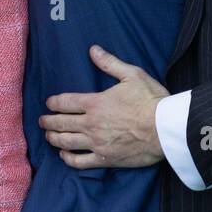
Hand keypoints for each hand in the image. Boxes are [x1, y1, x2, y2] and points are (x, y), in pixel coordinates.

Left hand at [39, 45, 168, 168]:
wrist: (169, 130)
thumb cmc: (152, 101)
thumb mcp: (133, 75)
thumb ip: (110, 63)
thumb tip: (93, 49)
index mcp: (95, 103)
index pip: (64, 102)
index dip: (53, 102)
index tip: (49, 103)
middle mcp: (91, 123)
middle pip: (60, 123)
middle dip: (47, 121)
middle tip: (42, 120)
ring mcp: (97, 143)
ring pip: (65, 142)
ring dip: (53, 138)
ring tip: (49, 136)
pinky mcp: (106, 159)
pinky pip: (80, 162)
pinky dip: (68, 159)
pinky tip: (64, 155)